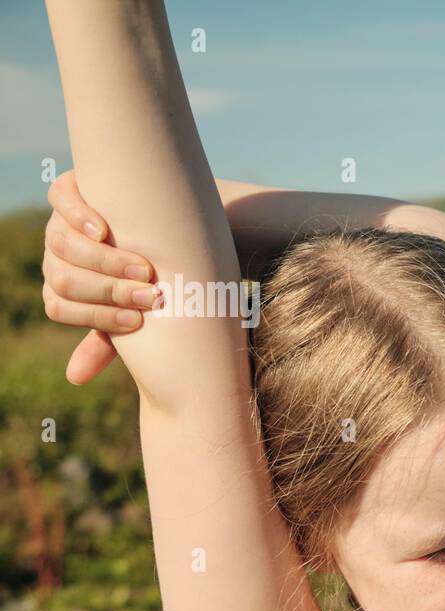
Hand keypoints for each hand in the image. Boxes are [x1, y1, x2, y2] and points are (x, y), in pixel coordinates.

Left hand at [42, 170, 159, 384]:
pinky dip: (78, 214)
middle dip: (109, 290)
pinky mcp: (73, 188)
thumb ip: (107, 341)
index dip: (97, 317)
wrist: (179, 233)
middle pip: (62, 277)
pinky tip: (103, 230)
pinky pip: (60, 199)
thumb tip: (74, 378)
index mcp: (62, 288)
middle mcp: (54, 255)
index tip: (138, 321)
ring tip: (144, 268)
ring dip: (104, 260)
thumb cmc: (159, 282)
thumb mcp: (138, 314)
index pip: (61, 307)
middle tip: (151, 295)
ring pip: (62, 243)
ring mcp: (60, 221)